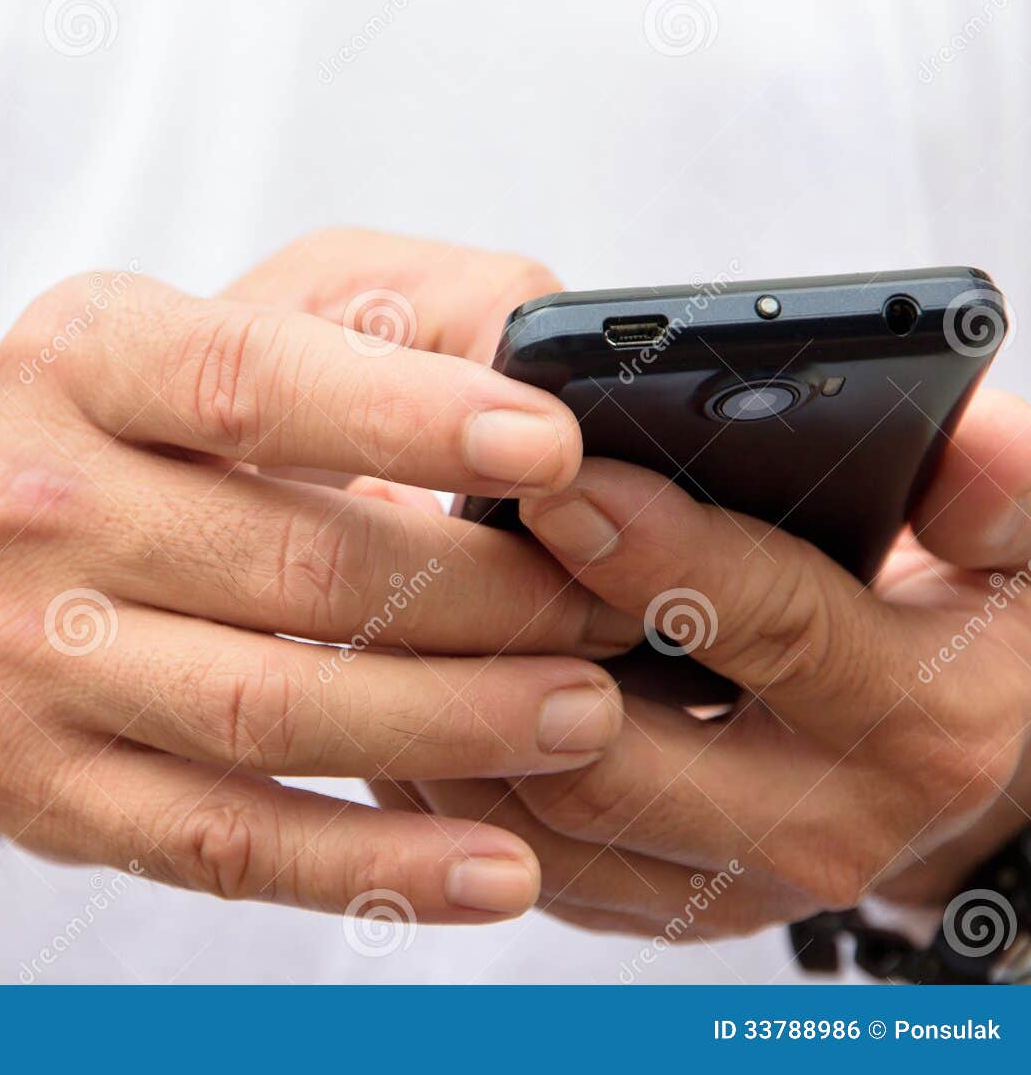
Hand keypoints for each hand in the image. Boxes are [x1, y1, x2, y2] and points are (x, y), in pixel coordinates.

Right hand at [0, 230, 644, 920]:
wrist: (3, 580)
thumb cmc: (172, 437)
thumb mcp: (260, 321)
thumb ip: (403, 310)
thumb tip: (547, 347)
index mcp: (78, 357)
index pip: (251, 380)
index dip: (407, 416)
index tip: (552, 449)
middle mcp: (26, 503)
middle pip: (289, 563)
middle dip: (482, 595)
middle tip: (609, 608)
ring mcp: (22, 658)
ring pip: (269, 711)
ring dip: (453, 724)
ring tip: (584, 717)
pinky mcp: (42, 786)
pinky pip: (231, 843)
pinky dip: (375, 866)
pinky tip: (495, 868)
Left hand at [380, 389, 1030, 937]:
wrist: (948, 762)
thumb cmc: (965, 625)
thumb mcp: (1014, 548)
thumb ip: (1000, 486)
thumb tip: (972, 450)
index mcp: (915, 717)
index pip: (768, 628)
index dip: (656, 548)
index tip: (555, 479)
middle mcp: (816, 822)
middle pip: (617, 754)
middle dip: (509, 643)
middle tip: (416, 536)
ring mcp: (721, 880)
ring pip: (539, 817)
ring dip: (450, 708)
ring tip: (385, 589)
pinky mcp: (648, 902)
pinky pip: (512, 851)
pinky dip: (443, 765)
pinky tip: (405, 669)